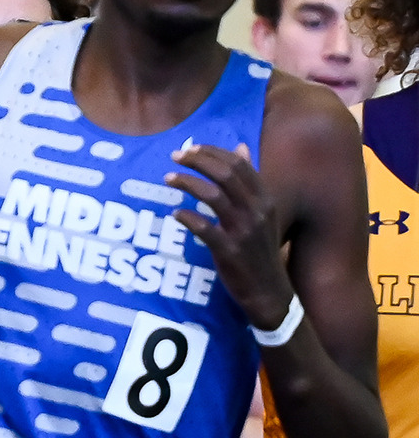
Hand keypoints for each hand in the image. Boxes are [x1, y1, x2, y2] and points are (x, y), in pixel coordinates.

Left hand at [166, 143, 294, 328]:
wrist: (268, 290)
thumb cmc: (260, 248)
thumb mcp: (262, 211)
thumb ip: (249, 181)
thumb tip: (240, 147)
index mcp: (265, 198)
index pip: (239, 164)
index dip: (213, 152)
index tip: (190, 148)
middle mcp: (257, 211)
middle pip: (225, 174)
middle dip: (197, 161)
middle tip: (175, 157)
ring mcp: (243, 231)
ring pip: (212, 196)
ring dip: (187, 183)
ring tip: (168, 179)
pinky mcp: (228, 251)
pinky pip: (203, 229)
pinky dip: (187, 217)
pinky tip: (175, 213)